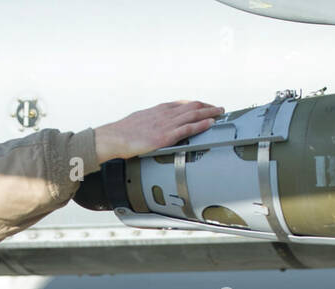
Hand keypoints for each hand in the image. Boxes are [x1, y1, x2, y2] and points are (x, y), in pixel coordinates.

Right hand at [94, 101, 223, 163]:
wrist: (114, 137)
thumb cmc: (123, 132)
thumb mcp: (140, 120)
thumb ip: (152, 121)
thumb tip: (155, 124)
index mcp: (159, 110)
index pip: (183, 104)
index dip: (197, 105)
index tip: (206, 106)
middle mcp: (165, 114)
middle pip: (192, 106)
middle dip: (207, 107)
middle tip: (219, 108)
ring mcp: (166, 124)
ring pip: (193, 114)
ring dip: (209, 113)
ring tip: (220, 113)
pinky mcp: (165, 135)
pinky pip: (188, 127)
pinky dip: (201, 124)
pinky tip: (210, 123)